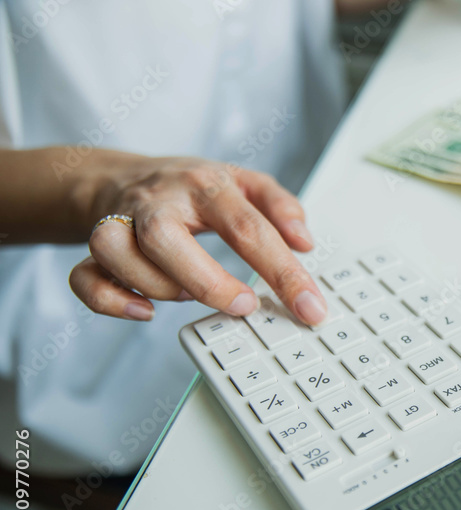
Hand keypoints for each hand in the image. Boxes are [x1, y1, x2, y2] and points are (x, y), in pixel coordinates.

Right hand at [69, 155, 327, 324]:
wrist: (124, 176)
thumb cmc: (192, 188)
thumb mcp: (245, 182)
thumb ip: (280, 206)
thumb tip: (304, 242)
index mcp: (205, 185)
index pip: (247, 227)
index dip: (282, 271)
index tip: (307, 305)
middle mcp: (158, 201)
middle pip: (165, 238)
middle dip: (207, 281)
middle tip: (245, 305)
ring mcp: (120, 223)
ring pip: (115, 252)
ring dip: (156, 286)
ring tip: (189, 296)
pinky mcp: (93, 249)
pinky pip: (84, 277)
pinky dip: (110, 300)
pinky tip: (144, 311)